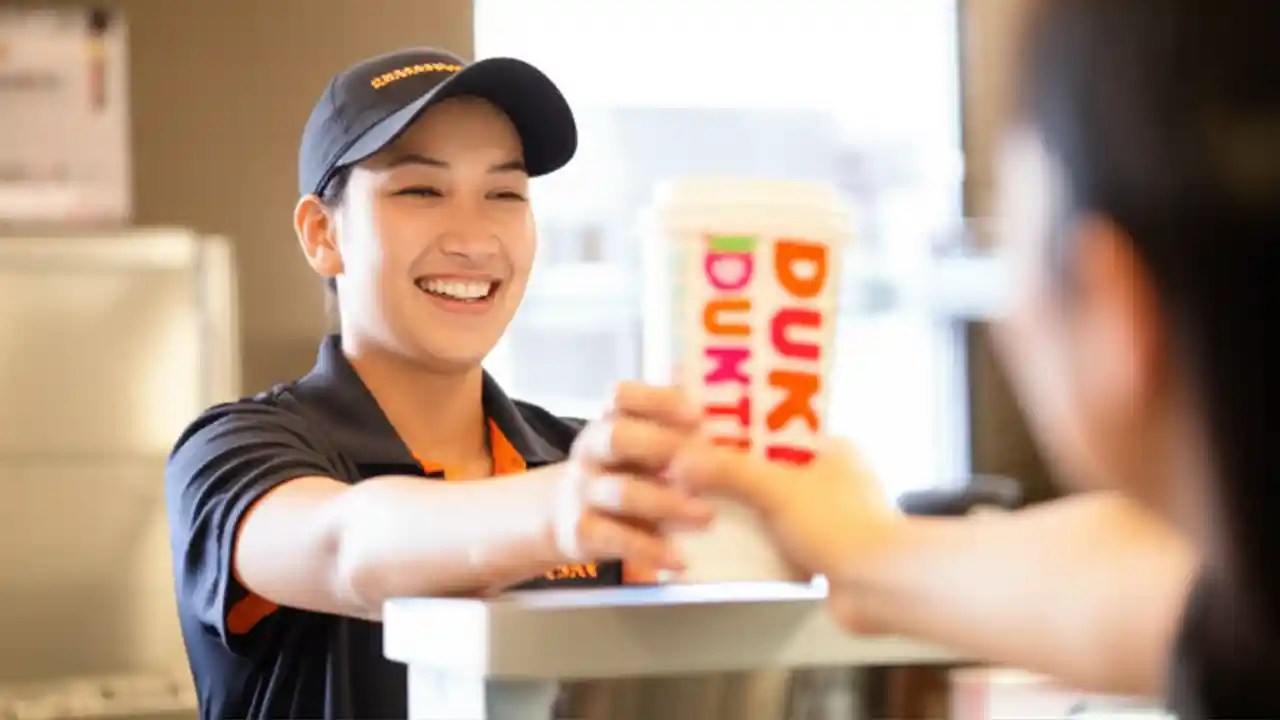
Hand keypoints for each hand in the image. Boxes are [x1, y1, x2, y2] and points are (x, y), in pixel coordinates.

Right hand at [546, 382, 715, 573]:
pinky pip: (614, 539)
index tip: (697, 417)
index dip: (658, 401)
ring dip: (666, 502)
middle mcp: (593, 450)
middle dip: (662, 447)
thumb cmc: (632, 479)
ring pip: (620, 492)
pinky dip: (650, 549)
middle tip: (704, 465)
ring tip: (706, 516)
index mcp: (613, 421)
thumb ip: (683, 442)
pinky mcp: (581, 532)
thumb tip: (726, 434)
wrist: (572, 521)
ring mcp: (583, 491)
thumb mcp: (650, 453)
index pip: (624, 396)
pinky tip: (680, 559)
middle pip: (618, 437)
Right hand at [669, 436, 901, 585]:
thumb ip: (731, 472)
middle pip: (774, 470)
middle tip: (697, 475)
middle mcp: (837, 479)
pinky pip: (782, 541)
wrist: (879, 587)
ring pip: (776, 508)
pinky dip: (759, 544)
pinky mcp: (826, 552)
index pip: (780, 430)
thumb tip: (686, 459)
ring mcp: (832, 517)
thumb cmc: (840, 525)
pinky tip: (727, 547)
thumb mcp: (778, 489)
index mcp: (835, 449)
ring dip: (746, 514)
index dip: (743, 433)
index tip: (707, 436)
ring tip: (702, 509)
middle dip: (738, 477)